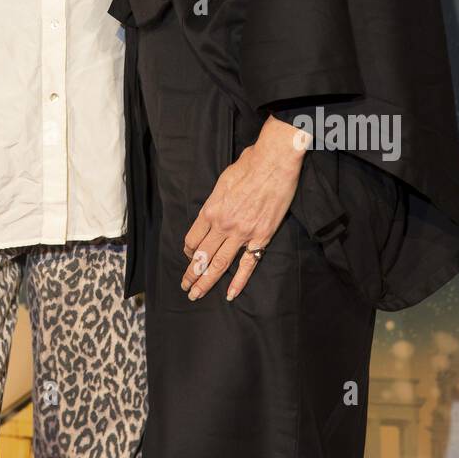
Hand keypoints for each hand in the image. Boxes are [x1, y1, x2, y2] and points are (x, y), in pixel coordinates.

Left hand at [180, 114, 310, 302]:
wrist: (273, 163)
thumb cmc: (248, 165)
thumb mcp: (222, 181)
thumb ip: (215, 200)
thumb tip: (214, 210)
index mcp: (210, 210)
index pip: (192, 238)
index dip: (188, 250)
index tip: (188, 256)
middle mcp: (223, 225)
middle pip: (202, 255)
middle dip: (191, 273)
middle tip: (185, 286)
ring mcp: (242, 233)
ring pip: (220, 264)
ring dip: (206, 281)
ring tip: (196, 294)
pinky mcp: (261, 237)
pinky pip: (248, 264)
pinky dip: (238, 281)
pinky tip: (230, 294)